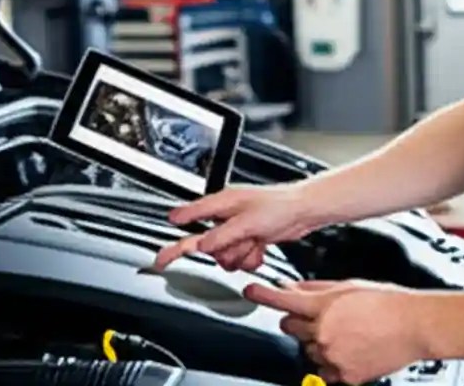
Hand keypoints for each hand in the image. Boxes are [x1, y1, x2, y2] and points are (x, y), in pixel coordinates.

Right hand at [149, 183, 316, 272]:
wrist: (303, 212)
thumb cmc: (279, 206)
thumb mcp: (247, 222)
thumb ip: (223, 236)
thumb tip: (204, 247)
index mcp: (221, 204)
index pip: (189, 219)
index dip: (174, 237)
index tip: (160, 257)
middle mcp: (226, 217)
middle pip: (208, 246)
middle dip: (226, 250)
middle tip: (243, 242)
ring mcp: (237, 230)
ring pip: (225, 257)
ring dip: (241, 255)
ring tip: (256, 241)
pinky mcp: (248, 240)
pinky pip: (240, 260)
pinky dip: (251, 258)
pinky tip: (261, 246)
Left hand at [245, 279, 432, 384]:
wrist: (415, 326)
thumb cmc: (388, 303)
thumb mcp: (348, 286)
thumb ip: (315, 289)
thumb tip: (292, 288)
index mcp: (323, 306)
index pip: (282, 300)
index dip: (262, 294)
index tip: (250, 291)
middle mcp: (323, 332)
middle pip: (290, 327)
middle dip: (298, 320)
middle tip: (319, 317)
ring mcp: (332, 355)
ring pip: (308, 350)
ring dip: (319, 342)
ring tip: (348, 333)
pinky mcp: (344, 375)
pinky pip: (325, 370)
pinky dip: (333, 362)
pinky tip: (352, 349)